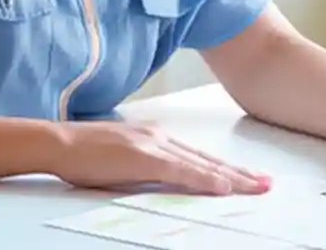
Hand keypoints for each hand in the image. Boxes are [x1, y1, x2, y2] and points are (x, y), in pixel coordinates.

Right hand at [49, 121, 272, 195]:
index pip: (197, 156)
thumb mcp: (120, 159)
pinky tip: (223, 187)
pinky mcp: (144, 157)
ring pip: (202, 164)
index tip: (246, 177)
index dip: (224, 168)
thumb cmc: (82, 154)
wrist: (58, 142)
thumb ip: (143, 166)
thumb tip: (160, 178)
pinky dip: (205, 179)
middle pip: (208, 158)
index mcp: (154, 138)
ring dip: (232, 178)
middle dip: (239, 173)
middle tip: (267, 184)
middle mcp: (159, 137)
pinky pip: (182, 171)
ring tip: (257, 187)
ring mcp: (154, 145)